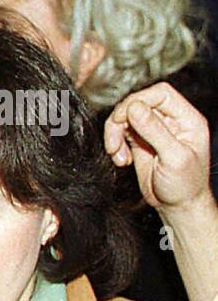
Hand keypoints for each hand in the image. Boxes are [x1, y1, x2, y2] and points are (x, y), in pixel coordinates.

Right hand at [104, 82, 211, 213]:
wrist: (177, 206)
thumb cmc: (185, 186)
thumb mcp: (174, 157)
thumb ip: (155, 131)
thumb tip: (134, 108)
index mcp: (186, 119)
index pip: (161, 94)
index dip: (139, 100)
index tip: (125, 117)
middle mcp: (170, 122)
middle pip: (138, 103)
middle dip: (122, 119)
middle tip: (115, 137)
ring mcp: (154, 131)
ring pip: (126, 117)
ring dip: (114, 133)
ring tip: (117, 153)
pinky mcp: (140, 143)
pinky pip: (120, 133)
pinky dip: (114, 144)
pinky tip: (120, 159)